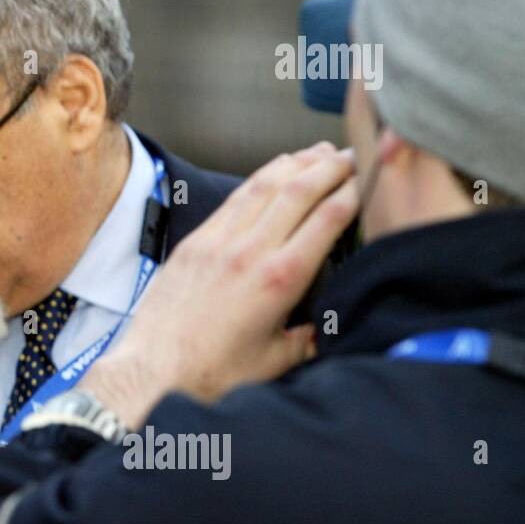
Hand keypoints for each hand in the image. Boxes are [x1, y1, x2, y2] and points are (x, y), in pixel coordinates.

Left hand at [79, 142, 357, 427]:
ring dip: (296, 164)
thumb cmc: (213, 372)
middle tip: (354, 151)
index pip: (328, 218)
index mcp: (280, 278)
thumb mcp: (277, 360)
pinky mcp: (195, 242)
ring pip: (264, 186)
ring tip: (319, 151)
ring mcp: (218, 242)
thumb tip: (330, 325)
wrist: (152, 370)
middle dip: (331, 166)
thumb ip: (310, 338)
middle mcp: (250, 251)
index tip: (372, 174)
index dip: (355, 190)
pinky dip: (259, 178)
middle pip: (299, 190)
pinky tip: (274, 171)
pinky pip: (233, 199)